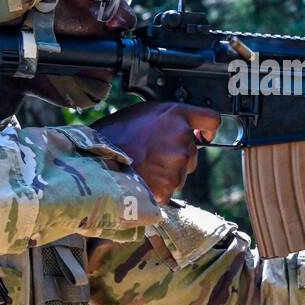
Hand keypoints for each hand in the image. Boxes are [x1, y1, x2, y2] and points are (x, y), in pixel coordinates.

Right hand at [91, 102, 219, 203]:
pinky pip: (169, 190)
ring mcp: (176, 163)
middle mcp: (181, 138)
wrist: (94, 160)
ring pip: (180, 174)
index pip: (211, 119)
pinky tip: (141, 180)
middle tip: (150, 156)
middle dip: (177, 157)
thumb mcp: (141, 114)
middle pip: (192, 153)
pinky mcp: (169, 185)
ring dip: (166, 174)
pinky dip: (157, 190)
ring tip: (142, 167)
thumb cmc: (111, 136)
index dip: (208, 130)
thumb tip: (175, 129)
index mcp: (176, 115)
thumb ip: (166, 120)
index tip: (204, 136)